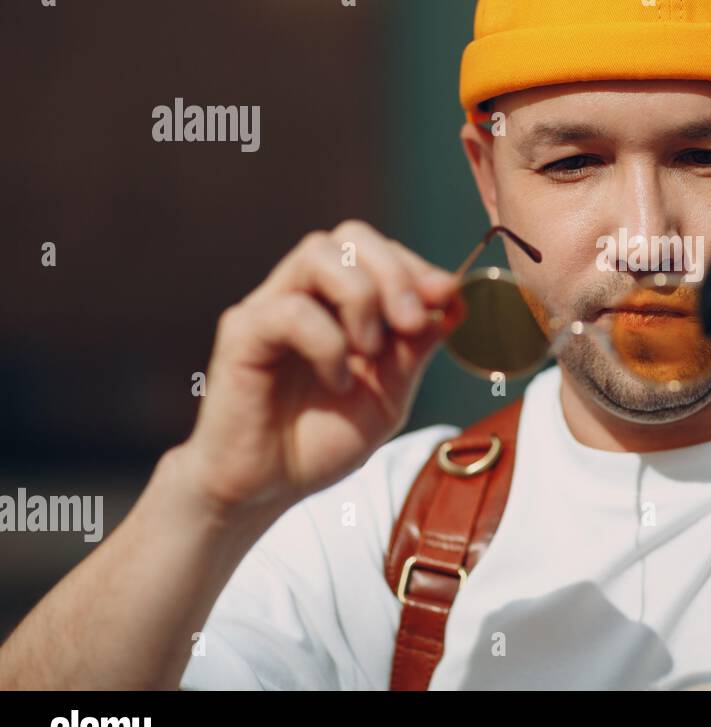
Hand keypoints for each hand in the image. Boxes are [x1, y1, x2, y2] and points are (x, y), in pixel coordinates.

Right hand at [176, 220, 463, 522]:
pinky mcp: (242, 333)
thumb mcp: (388, 396)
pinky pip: (290, 310)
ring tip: (370, 351)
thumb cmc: (321, 440)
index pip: (380, 251)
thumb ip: (414, 349)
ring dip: (361, 297)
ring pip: (318, 254)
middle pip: (350, 237)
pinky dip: (327, 343)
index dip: (417, 268)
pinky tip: (337, 382)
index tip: (448, 300)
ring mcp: (270, 308)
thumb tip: (452, 302)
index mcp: (340, 303)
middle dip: (395, 272)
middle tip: (413, 323)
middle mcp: (304, 294)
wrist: (266, 489)